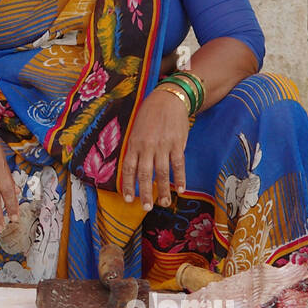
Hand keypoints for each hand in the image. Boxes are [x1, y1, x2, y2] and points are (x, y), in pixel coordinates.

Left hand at [119, 88, 189, 210]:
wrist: (168, 99)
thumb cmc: (149, 114)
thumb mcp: (136, 129)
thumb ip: (135, 148)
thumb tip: (132, 169)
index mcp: (134, 143)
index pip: (128, 168)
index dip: (127, 185)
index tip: (128, 199)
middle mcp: (147, 146)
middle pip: (144, 174)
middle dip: (145, 193)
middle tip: (145, 208)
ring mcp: (163, 145)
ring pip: (162, 172)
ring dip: (163, 190)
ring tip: (164, 203)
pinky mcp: (177, 144)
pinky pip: (178, 164)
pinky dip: (179, 178)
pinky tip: (179, 189)